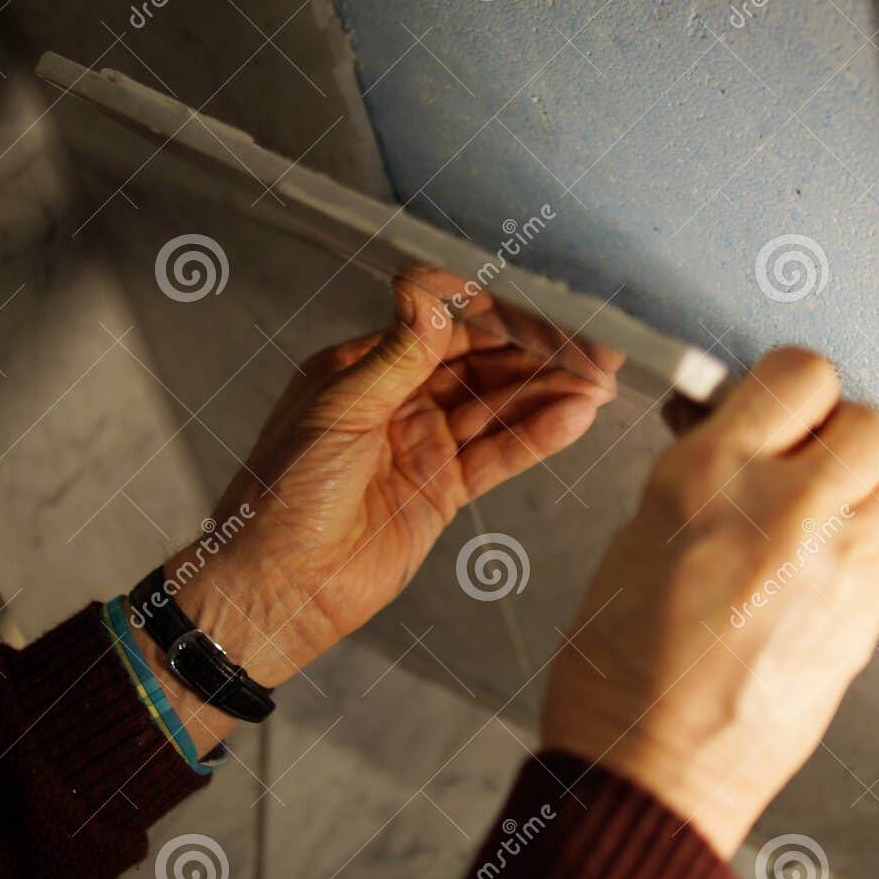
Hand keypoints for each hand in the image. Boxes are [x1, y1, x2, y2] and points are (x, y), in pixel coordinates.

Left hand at [151, 267, 617, 732]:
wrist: (279, 586)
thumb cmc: (281, 495)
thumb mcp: (339, 412)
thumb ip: (395, 356)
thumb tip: (424, 292)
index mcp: (363, 368)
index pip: (444, 329)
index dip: (496, 320)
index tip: (542, 313)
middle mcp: (398, 399)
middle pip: (482, 367)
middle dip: (538, 356)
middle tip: (593, 348)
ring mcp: (425, 443)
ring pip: (497, 410)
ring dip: (547, 394)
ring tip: (599, 382)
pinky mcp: (444, 489)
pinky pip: (497, 456)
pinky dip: (535, 438)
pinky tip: (573, 418)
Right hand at [542, 348, 878, 857]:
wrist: (652, 774)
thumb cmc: (621, 669)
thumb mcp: (638, 534)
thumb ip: (703, 472)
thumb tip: (740, 432)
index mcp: (713, 477)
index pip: (802, 374)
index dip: (791, 385)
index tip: (778, 400)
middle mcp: (788, 513)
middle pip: (868, 426)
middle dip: (836, 433)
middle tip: (801, 456)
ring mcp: (838, 571)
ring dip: (856, 488)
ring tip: (807, 518)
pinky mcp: (865, 621)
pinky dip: (851, 556)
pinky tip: (802, 588)